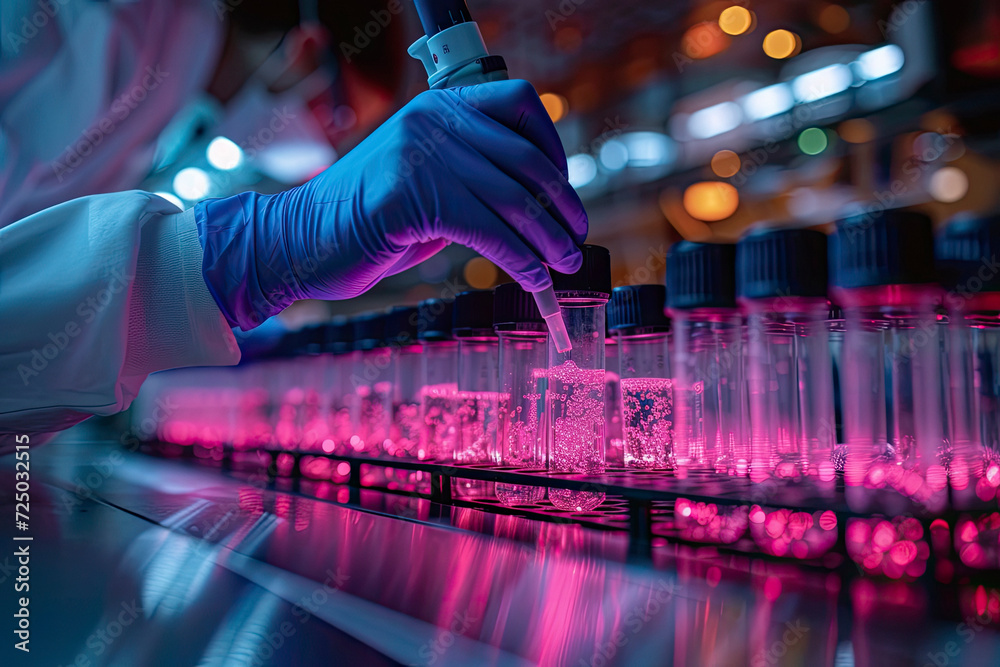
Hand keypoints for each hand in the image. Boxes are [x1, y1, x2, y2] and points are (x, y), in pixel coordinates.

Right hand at [194, 79, 587, 329]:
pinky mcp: (411, 199)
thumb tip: (538, 202)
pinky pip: (489, 231)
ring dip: (549, 239)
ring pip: (513, 198)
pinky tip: (533, 280)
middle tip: (576, 239)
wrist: (299, 240)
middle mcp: (433, 121)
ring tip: (565, 264)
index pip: (519, 103)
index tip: (564, 192)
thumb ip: (473, 177)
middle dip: (562, 205)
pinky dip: (521, 260)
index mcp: (439, 107)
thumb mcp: (427, 182)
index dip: (553, 148)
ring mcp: (421, 155)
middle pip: (525, 158)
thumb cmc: (366, 221)